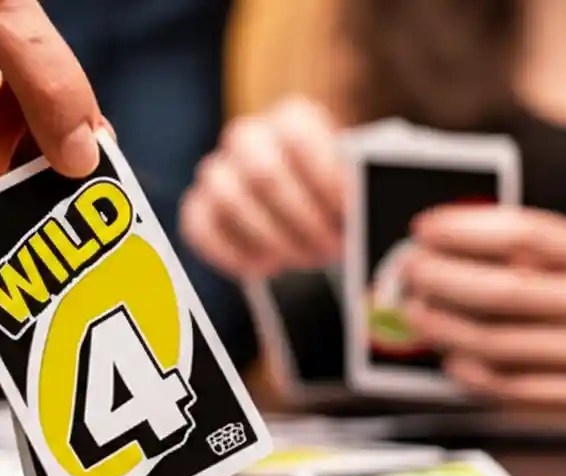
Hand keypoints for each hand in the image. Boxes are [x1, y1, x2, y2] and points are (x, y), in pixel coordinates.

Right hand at [181, 97, 344, 279]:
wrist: (304, 204)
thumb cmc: (335, 192)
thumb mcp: (355, 179)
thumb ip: (360, 184)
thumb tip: (367, 207)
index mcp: (292, 118)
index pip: (300, 138)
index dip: (325, 177)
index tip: (350, 212)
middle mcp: (248, 137)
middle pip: (264, 173)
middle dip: (302, 219)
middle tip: (332, 249)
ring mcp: (217, 171)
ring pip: (231, 201)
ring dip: (273, 238)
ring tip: (306, 260)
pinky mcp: (199, 207)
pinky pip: (201, 228)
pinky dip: (232, 253)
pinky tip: (265, 268)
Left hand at [403, 206, 565, 426]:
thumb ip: (536, 249)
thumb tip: (453, 238)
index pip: (528, 233)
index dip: (466, 229)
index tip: (423, 228)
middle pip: (503, 293)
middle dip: (441, 281)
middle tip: (409, 272)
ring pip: (501, 345)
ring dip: (445, 329)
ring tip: (418, 314)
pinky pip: (516, 390)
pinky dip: (472, 376)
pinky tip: (451, 360)